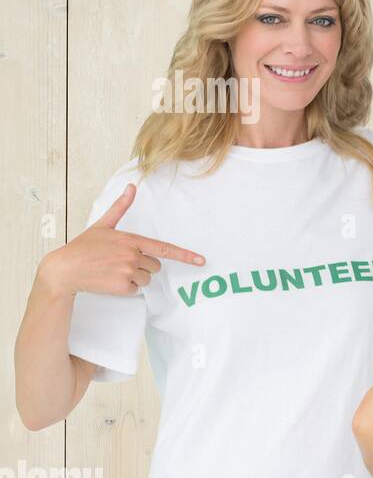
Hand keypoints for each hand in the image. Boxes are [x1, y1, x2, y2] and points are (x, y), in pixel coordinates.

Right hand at [38, 183, 204, 297]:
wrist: (65, 269)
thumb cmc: (84, 247)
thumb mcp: (103, 225)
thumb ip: (120, 207)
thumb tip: (131, 187)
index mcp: (131, 240)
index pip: (164, 248)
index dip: (185, 256)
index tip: (201, 261)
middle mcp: (132, 255)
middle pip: (155, 266)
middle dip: (143, 266)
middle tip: (120, 262)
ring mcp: (128, 271)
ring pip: (146, 279)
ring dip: (135, 278)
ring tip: (113, 271)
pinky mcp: (122, 286)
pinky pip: (136, 290)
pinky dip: (126, 288)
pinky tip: (110, 280)